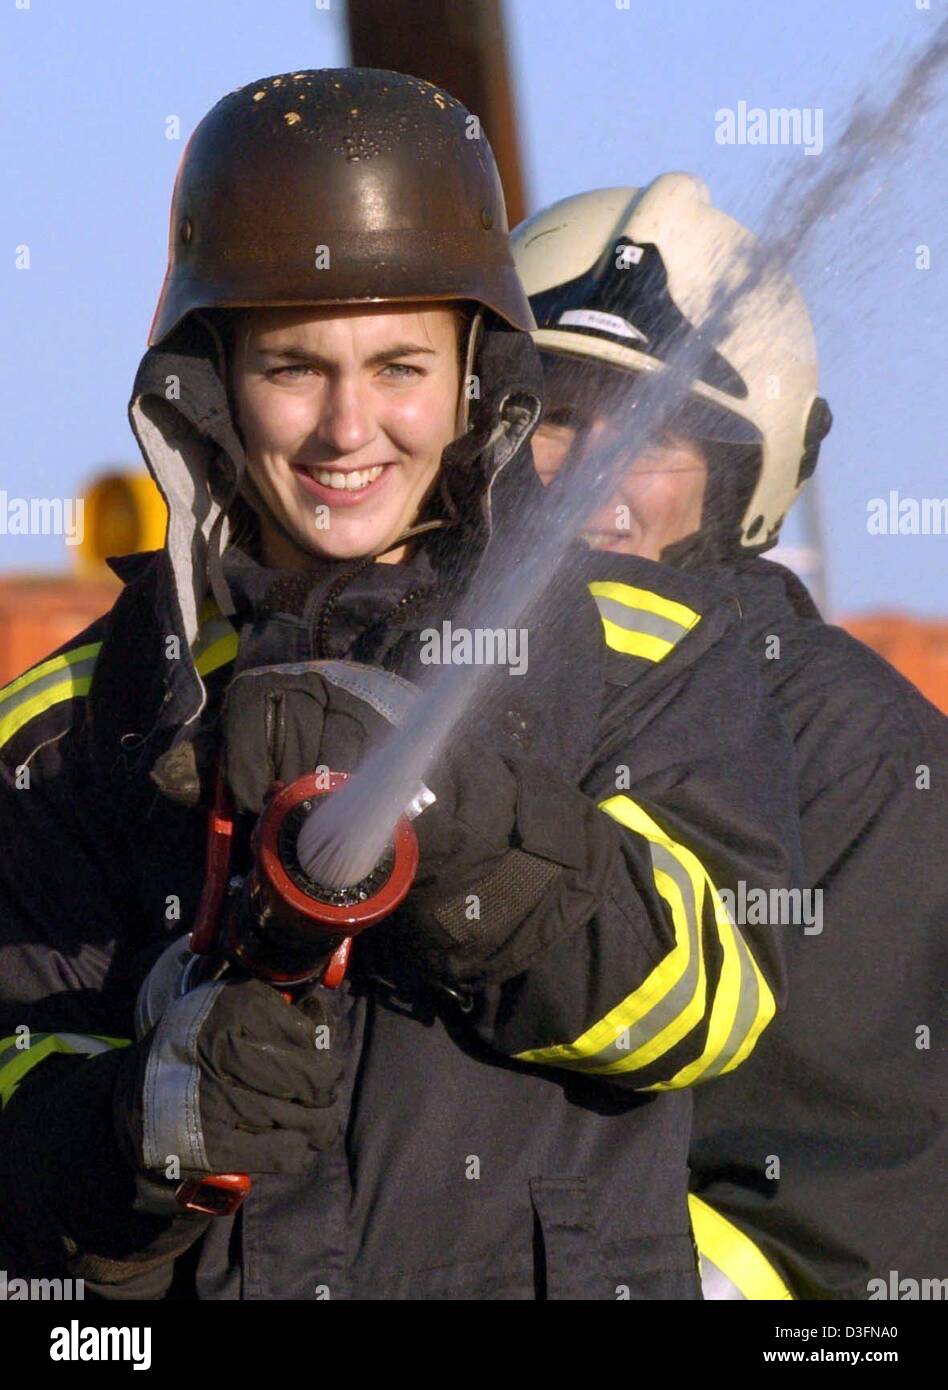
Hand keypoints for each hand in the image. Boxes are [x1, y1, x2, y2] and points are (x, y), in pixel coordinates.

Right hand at [115, 976, 342, 1178]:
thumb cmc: (195, 1051)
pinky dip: (295, 1151)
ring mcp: (217, 1099)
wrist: (134, 1100)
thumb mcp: (225, 1011)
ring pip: (301, 1118)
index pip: (307, 1033)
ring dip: (317, 1126)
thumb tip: (323, 1018)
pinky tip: (293, 1146)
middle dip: (324, 1091)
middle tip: (323, 1096)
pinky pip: (282, 1152)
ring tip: (317, 1126)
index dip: (320, 1049)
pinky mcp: (213, 1146)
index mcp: (232, 1007)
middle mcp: (223, 1049)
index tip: (316, 1057)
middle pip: (310, 1078)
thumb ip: (275, 1011)